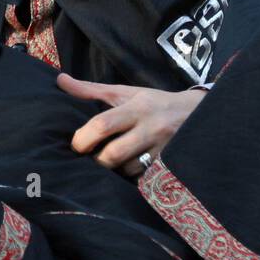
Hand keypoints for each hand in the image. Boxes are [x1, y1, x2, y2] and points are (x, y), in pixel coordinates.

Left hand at [57, 73, 205, 176]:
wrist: (199, 114)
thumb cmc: (154, 102)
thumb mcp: (125, 92)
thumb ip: (91, 90)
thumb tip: (60, 80)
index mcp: (137, 108)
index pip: (103, 124)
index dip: (83, 138)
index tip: (77, 144)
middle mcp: (151, 128)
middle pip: (113, 154)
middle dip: (97, 160)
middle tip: (93, 157)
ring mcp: (163, 149)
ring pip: (128, 170)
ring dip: (116, 169)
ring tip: (114, 161)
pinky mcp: (171, 165)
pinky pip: (144, 179)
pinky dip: (133, 176)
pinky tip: (131, 168)